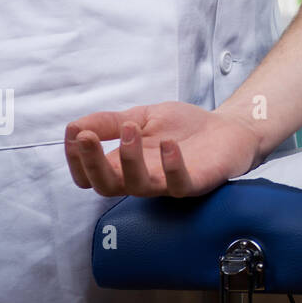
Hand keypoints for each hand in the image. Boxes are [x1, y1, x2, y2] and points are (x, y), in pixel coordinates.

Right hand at [65, 102, 260, 197]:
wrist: (228, 127)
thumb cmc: (183, 127)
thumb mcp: (142, 116)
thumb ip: (110, 122)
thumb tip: (74, 127)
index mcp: (125, 164)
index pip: (89, 175)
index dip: (77, 160)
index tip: (76, 135)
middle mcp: (142, 178)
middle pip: (106, 186)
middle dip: (92, 163)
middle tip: (88, 137)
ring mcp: (167, 183)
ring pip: (138, 186)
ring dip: (129, 159)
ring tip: (130, 130)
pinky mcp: (195, 183)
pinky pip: (178, 183)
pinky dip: (171, 166)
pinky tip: (168, 145)